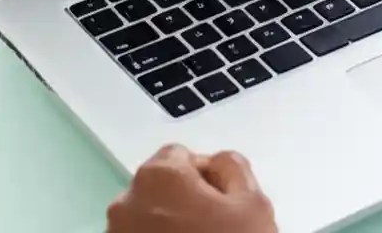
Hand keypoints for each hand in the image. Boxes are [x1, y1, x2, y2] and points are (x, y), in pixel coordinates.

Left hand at [106, 145, 276, 232]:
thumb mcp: (254, 203)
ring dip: (169, 224)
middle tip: (214, 226)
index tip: (223, 201)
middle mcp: (128, 201)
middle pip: (161, 186)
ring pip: (148, 215)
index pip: (182, 156)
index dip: (207, 176)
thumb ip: (234, 167)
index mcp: (161, 176)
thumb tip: (217, 163)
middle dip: (185, 200)